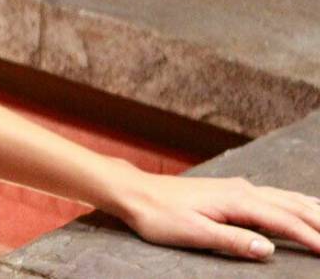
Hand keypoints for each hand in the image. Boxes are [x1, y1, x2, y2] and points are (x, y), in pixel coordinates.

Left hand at [110, 167, 319, 260]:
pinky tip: (304, 205)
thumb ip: (233, 241)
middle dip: (319, 222)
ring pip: (286, 198)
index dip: (310, 237)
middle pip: (292, 206)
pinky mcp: (232, 191)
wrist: (136, 193)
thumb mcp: (194, 234)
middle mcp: (243, 190)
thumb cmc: (160, 216)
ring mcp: (238, 188)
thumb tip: (269, 250)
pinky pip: (274, 196)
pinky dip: (296, 202)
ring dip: (312, 210)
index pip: (284, 221)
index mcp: (237, 201)